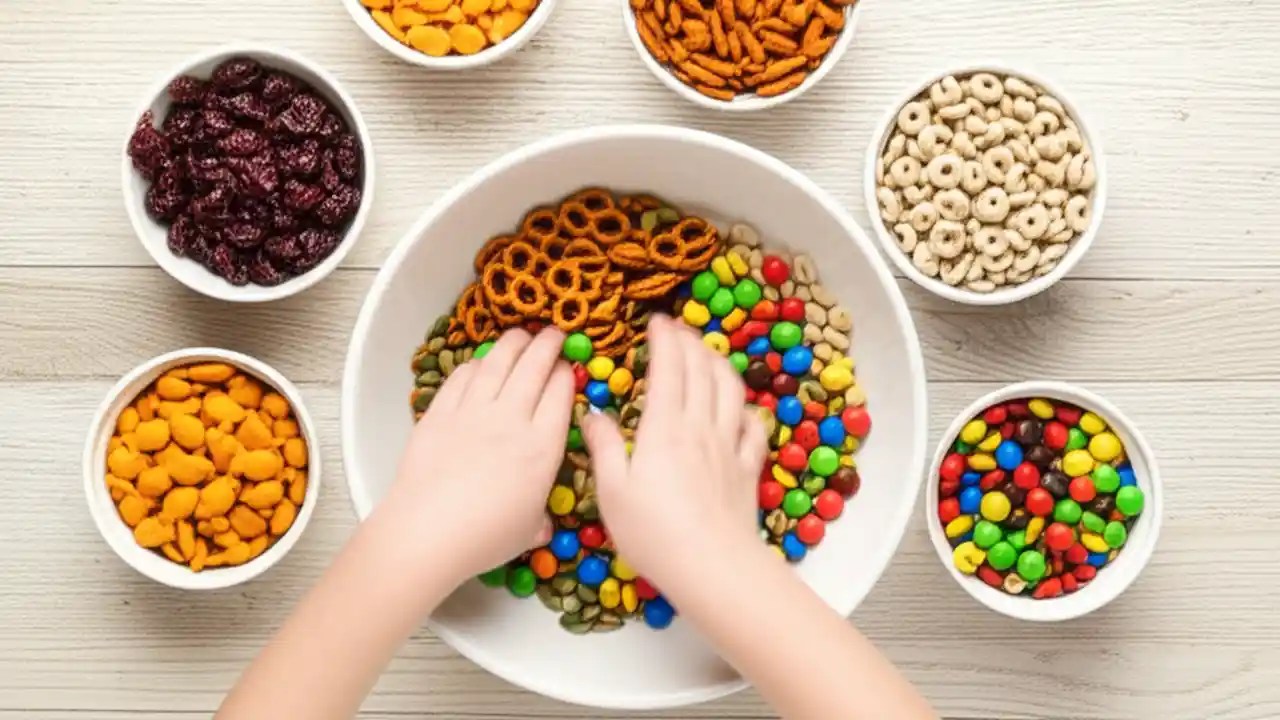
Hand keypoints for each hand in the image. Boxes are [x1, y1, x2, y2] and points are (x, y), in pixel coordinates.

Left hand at [384, 327, 573, 579]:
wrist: (428, 531)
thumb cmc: (485, 537)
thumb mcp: (528, 532)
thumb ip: (540, 520)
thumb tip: (543, 525)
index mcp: (542, 447)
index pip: (560, 393)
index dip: (566, 374)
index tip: (567, 368)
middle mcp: (511, 419)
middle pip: (534, 366)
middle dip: (547, 344)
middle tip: (553, 335)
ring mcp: (473, 411)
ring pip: (498, 362)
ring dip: (513, 343)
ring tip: (521, 335)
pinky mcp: (440, 412)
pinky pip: (462, 377)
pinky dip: (476, 364)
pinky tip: (481, 362)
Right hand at [582, 314, 766, 597]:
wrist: (713, 567)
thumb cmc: (653, 532)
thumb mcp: (613, 491)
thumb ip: (605, 447)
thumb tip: (593, 413)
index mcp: (665, 427)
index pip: (668, 368)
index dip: (664, 339)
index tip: (656, 322)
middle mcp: (701, 427)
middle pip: (701, 370)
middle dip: (689, 342)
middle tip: (677, 329)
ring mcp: (729, 447)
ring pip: (731, 390)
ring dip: (719, 364)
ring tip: (707, 353)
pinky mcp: (748, 469)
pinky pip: (754, 428)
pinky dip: (748, 410)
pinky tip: (742, 408)